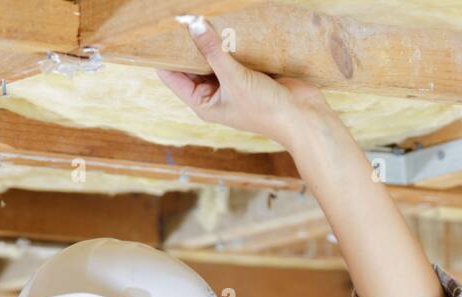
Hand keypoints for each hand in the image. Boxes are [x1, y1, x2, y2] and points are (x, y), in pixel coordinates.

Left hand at [155, 17, 327, 145]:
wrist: (303, 117)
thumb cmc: (265, 109)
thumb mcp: (235, 78)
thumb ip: (213, 51)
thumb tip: (193, 25)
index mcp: (202, 102)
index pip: (172, 77)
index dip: (163, 56)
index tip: (158, 33)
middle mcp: (214, 92)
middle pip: (191, 63)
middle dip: (187, 43)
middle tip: (181, 16)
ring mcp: (232, 81)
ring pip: (213, 55)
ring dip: (210, 38)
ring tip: (200, 14)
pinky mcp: (250, 71)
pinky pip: (233, 51)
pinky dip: (230, 39)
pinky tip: (226, 22)